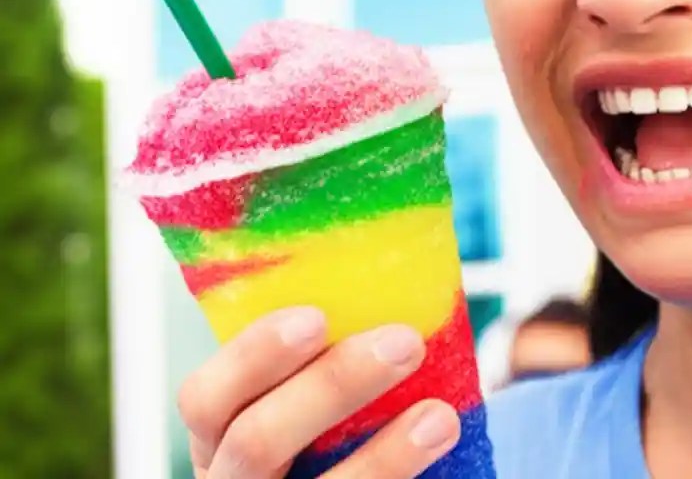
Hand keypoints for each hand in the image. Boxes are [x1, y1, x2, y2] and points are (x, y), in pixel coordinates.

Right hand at [178, 307, 460, 478]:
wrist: (348, 476)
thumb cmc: (320, 428)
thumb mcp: (295, 397)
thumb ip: (314, 357)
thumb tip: (387, 278)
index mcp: (217, 436)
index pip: (204, 399)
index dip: (252, 357)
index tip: (316, 318)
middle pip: (256, 442)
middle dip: (332, 388)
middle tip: (405, 342)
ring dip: (385, 455)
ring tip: (441, 417)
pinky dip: (401, 476)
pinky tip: (442, 440)